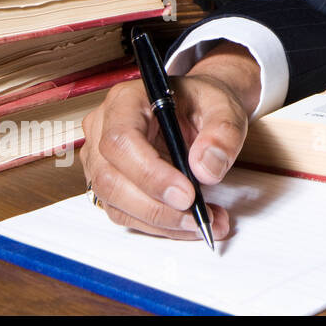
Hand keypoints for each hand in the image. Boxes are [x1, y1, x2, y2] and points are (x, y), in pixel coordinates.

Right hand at [79, 42, 260, 239]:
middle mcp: (103, 129)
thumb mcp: (224, 107)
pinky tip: (191, 222)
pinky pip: (125, 213)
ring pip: (116, 203)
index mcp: (126, 101)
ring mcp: (101, 159)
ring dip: (161, 222)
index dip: (150, 174)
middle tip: (199, 217)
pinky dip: (160, 224)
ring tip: (205, 221)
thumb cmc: (204, 103)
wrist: (199, 109)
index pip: (121, 141)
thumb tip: (206, 169)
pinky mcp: (110, 184)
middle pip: (111, 179)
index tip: (187, 194)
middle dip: (157, 207)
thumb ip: (222, 133)